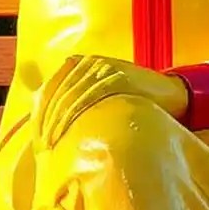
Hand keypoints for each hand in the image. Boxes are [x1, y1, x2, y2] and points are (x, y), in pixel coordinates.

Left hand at [34, 55, 188, 148]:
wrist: (172, 94)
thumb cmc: (135, 99)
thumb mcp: (106, 94)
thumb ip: (83, 100)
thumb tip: (56, 122)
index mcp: (83, 64)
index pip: (53, 88)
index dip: (41, 113)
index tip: (37, 136)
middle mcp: (90, 63)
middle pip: (59, 92)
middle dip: (47, 120)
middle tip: (41, 145)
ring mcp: (104, 68)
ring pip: (71, 95)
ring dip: (59, 121)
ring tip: (52, 143)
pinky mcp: (117, 77)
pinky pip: (90, 96)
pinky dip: (77, 115)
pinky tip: (70, 131)